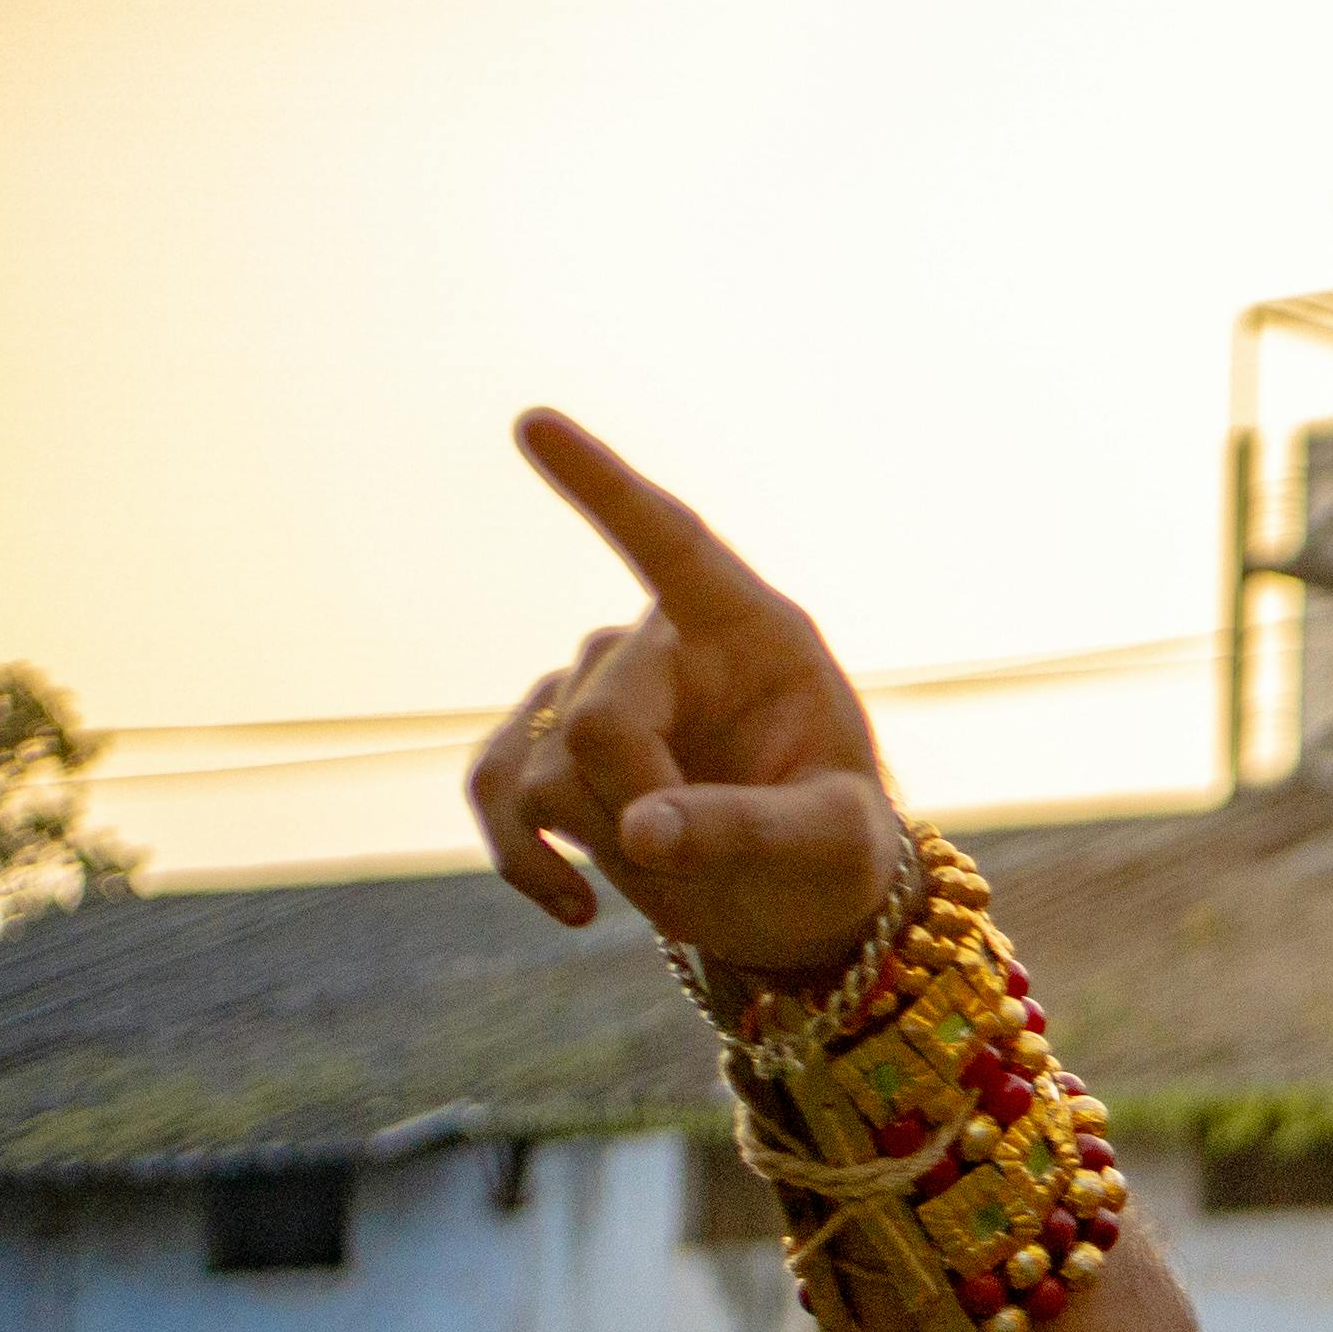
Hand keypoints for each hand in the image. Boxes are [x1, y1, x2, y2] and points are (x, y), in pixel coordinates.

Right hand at [466, 411, 912, 973]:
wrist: (800, 899)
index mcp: (754, 632)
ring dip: (602, 845)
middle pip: (602, 721)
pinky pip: (495, 789)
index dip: (604, 488)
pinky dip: (522, 857)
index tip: (533, 424)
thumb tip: (637, 832)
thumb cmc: (837, 850)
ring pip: (545, 769)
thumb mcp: (830, 846)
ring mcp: (596, 688)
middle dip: (642, 810)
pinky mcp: (549, 744)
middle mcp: (666, 644)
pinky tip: (575, 908)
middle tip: (703, 864)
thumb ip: (748, 830)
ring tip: (681, 877)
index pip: (672, 543)